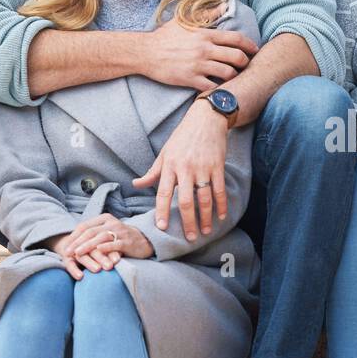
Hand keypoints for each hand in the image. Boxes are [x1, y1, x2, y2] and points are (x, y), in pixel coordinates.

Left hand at [50, 215, 151, 277]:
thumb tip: (73, 241)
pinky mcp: (128, 242)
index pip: (85, 226)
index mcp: (105, 218)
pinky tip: (98, 251)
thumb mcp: (108, 231)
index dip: (73, 236)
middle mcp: (112, 223)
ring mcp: (120, 232)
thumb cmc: (122, 238)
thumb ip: (94, 233)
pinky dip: (106, 247)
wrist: (146, 240)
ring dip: (87, 246)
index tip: (65, 247)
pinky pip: (115, 244)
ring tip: (78, 253)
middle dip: (77, 242)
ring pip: (100, 238)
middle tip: (67, 252)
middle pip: (90, 232)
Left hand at [132, 100, 229, 240]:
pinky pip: (219, 189)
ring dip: (206, 217)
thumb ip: (152, 172)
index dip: (162, 211)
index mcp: (170, 165)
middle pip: (186, 201)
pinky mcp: (217, 166)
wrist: (206, 119)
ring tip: (206, 231)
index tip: (161, 227)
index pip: (163, 193)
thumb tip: (136, 185)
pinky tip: (221, 216)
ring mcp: (203, 168)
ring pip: (204, 198)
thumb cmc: (182, 137)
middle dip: (188, 222)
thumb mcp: (164, 153)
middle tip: (190, 238)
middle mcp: (185, 168)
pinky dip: (221, 204)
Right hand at [140, 16, 257, 89]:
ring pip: (228, 73)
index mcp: (205, 35)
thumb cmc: (165, 36)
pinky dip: (219, 89)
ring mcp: (198, 65)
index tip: (255, 50)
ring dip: (235, 76)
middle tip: (246, 66)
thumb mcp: (185, 21)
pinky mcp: (190, 79)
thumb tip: (224, 5)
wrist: (145, 52)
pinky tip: (220, 88)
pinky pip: (212, 87)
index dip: (249, 45)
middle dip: (245, 63)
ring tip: (234, 77)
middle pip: (237, 57)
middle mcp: (204, 49)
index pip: (235, 39)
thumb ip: (206, 14)